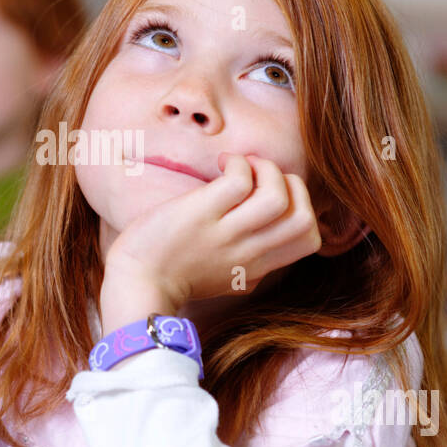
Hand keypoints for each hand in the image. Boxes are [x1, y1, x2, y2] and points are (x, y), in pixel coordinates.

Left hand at [105, 153, 321, 308]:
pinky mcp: (200, 214)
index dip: (302, 208)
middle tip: (259, 177)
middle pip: (305, 220)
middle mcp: (248, 252)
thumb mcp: (225, 276)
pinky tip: (221, 163)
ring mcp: (225, 234)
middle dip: (292, 186)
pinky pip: (239, 181)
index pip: (310, 240)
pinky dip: (238, 163)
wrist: (135, 283)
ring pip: (278, 198)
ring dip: (266, 170)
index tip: (270, 196)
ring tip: (240, 165)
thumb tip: (267, 237)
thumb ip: (251, 263)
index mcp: (257, 265)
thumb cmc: (173, 274)